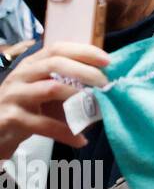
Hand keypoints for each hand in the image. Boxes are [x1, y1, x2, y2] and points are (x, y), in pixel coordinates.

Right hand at [0, 42, 108, 160]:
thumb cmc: (26, 110)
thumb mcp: (44, 90)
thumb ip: (67, 82)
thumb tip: (105, 80)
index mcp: (31, 64)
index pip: (57, 48)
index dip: (83, 51)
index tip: (108, 60)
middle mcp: (20, 75)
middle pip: (55, 63)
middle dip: (85, 71)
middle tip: (106, 83)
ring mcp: (14, 96)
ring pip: (51, 89)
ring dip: (79, 98)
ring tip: (97, 108)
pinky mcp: (12, 118)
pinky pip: (45, 124)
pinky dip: (66, 133)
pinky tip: (80, 140)